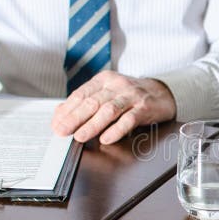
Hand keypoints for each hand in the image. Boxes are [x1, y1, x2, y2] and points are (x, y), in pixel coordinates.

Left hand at [51, 71, 175, 143]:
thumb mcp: (107, 93)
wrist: (161, 93)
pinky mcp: (145, 108)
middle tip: (63, 131)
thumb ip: (85, 102)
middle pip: (92, 102)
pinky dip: (116, 130)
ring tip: (80, 137)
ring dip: (92, 125)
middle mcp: (117, 85)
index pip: (80, 95)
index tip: (57, 124)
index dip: (67, 110)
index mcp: (103, 80)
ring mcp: (132, 96)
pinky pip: (128, 120)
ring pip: (108, 110)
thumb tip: (60, 114)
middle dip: (75, 118)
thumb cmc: (130, 96)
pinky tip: (106, 138)